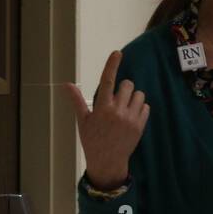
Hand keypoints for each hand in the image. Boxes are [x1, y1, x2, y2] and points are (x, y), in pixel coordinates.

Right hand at [65, 50, 148, 189]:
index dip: (112, 65)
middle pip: (127, 84)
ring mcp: (131, 118)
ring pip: (139, 94)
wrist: (107, 160)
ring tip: (124, 109)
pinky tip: (131, 117)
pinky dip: (140, 108)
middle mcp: (117, 111)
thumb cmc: (92, 139)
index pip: (108, 81)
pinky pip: (146, 106)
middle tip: (117, 100)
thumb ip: (77, 100)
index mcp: (102, 107)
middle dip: (123, 88)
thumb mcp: (83, 120)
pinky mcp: (141, 125)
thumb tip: (67, 84)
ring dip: (133, 97)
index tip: (117, 53)